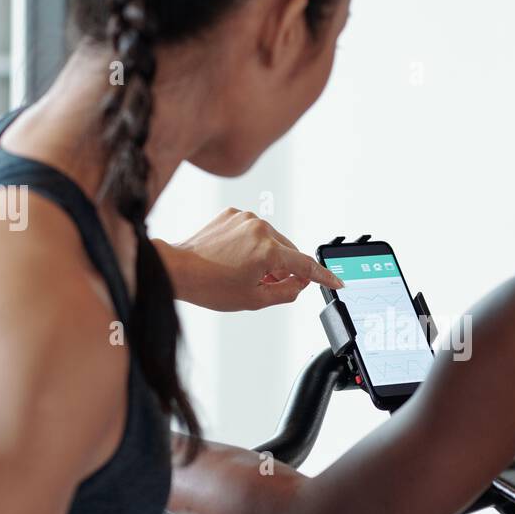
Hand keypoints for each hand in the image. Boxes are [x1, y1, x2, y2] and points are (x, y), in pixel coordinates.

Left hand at [153, 209, 342, 310]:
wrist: (178, 269)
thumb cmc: (209, 286)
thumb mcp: (254, 300)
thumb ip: (287, 292)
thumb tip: (300, 283)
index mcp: (268, 251)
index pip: (305, 265)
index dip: (323, 276)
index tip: (336, 281)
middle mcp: (260, 228)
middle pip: (288, 252)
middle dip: (285, 269)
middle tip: (271, 285)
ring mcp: (245, 218)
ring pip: (272, 240)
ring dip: (269, 256)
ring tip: (249, 273)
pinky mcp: (233, 214)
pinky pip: (254, 230)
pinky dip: (253, 244)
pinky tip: (237, 258)